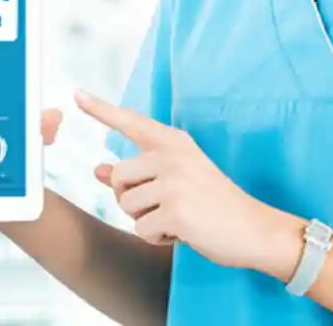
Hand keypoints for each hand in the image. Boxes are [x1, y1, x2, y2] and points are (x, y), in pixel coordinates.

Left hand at [76, 90, 300, 274]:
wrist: (255, 229)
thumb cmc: (214, 205)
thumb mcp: (177, 180)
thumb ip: (138, 174)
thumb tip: (99, 170)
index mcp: (174, 142)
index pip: (131, 121)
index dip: (101, 109)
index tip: (77, 94)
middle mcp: (172, 155)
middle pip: (118, 177)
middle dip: (133, 200)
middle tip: (167, 206)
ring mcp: (174, 181)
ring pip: (127, 206)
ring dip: (147, 221)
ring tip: (180, 218)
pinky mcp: (175, 209)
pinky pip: (141, 229)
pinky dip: (158, 238)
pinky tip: (184, 233)